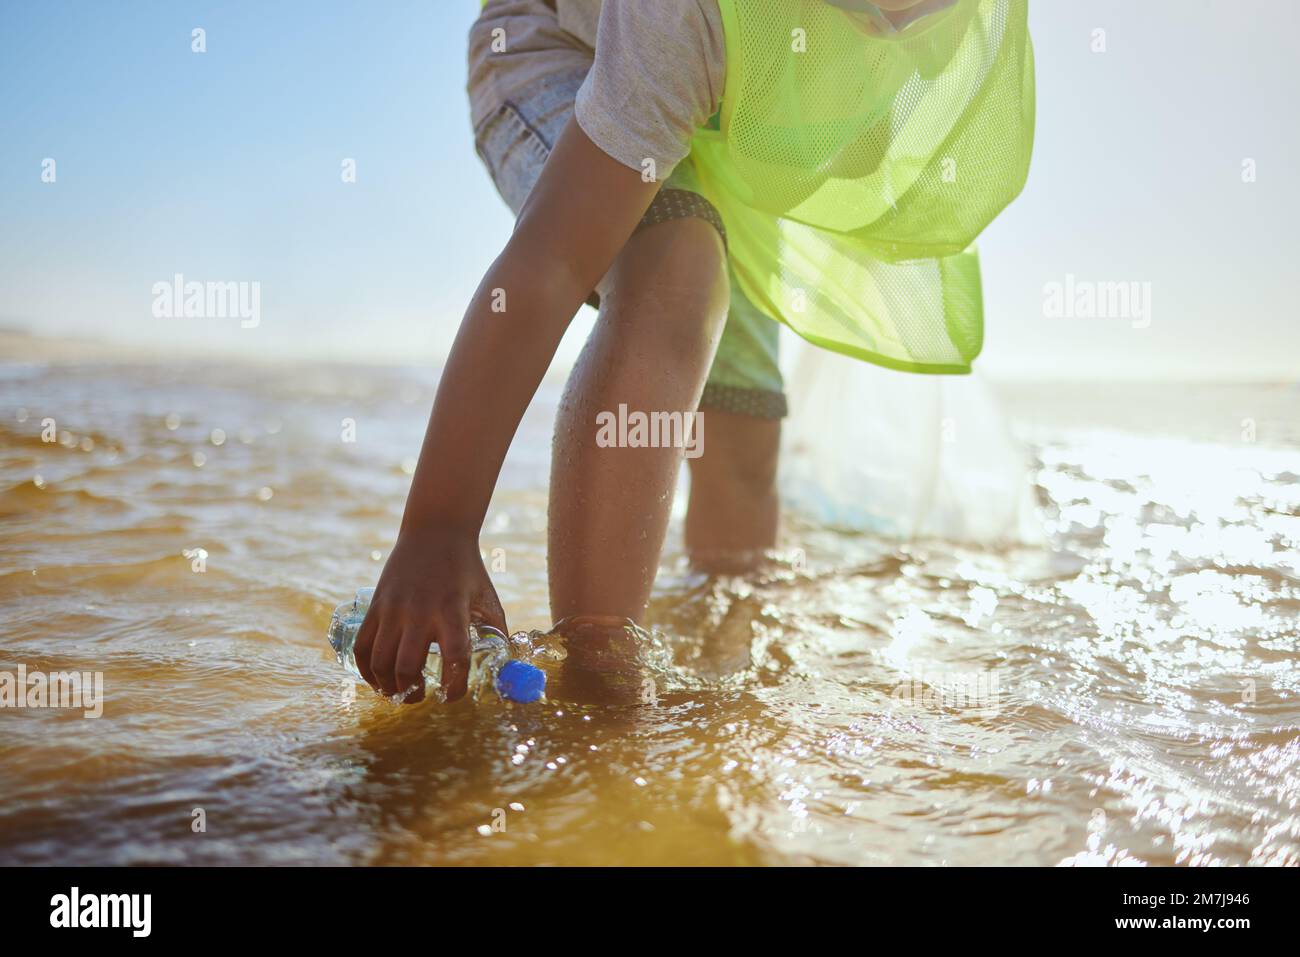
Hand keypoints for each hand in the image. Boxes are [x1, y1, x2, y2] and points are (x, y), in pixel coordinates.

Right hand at [352, 527, 506, 702]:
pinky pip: (362, 647)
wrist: (435, 532)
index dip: (454, 686)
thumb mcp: (487, 598)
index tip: (452, 696)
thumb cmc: (466, 570)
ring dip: (388, 686)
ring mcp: (393, 609)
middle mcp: (420, 611)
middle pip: (407, 667)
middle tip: (419, 697)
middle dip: (412, 693)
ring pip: (380, 662)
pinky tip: (378, 679)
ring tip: (399, 692)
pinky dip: (366, 670)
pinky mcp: (375, 606)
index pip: (455, 657)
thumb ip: (496, 633)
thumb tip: (505, 670)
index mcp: (452, 610)